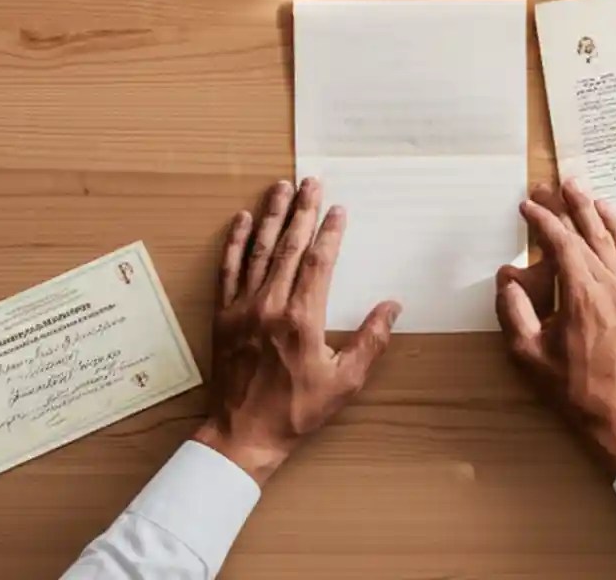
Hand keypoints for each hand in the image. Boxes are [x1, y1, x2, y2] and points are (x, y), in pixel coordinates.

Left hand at [193, 178, 400, 485]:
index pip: (319, 262)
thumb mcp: (345, 382)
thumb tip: (392, 306)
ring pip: (259, 251)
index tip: (338, 209)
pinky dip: (236, 243)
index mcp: (302, 319)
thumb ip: (370, 341)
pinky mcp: (223, 316)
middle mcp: (270, 305)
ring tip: (281, 188)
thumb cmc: (297, 411)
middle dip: (302, 211)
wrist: (243, 433)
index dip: (330, 232)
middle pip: (289, 247)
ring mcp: (243, 308)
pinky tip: (243, 220)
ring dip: (272, 216)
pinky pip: (228, 270)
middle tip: (310, 182)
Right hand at [496, 179, 615, 476]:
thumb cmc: (574, 390)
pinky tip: (611, 217)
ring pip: (610, 238)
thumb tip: (508, 279)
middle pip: (586, 232)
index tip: (526, 206)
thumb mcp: (530, 355)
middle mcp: (608, 285)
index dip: (542, 220)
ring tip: (578, 188)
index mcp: (581, 294)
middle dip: (565, 206)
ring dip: (593, 210)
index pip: (560, 243)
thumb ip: (514, 312)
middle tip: (547, 186)